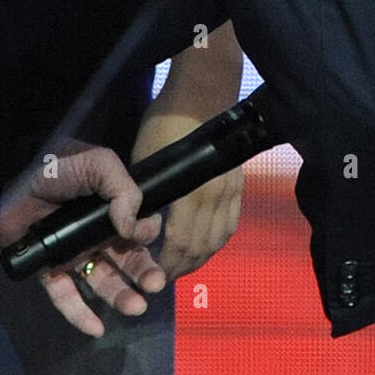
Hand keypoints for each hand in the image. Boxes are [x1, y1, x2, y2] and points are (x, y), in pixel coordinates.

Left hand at [0, 143, 166, 337]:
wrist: (10, 176)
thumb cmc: (58, 167)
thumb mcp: (99, 163)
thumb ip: (124, 189)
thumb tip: (132, 227)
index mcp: (114, 211)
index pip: (139, 231)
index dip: (146, 237)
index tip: (143, 236)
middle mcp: (98, 235)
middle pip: (128, 261)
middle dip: (145, 275)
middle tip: (154, 285)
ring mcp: (74, 253)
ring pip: (103, 282)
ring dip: (121, 296)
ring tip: (135, 307)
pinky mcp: (49, 268)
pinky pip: (65, 297)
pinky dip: (80, 315)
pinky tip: (96, 329)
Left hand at [131, 110, 243, 278]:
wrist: (201, 97)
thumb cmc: (165, 125)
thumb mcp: (144, 161)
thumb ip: (143, 197)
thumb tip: (137, 226)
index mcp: (190, 195)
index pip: (179, 243)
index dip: (167, 264)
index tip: (154, 273)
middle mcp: (215, 199)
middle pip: (201, 247)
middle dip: (183, 267)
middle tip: (164, 277)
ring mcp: (230, 194)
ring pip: (218, 240)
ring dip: (201, 258)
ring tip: (184, 266)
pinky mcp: (238, 187)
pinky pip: (230, 225)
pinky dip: (217, 242)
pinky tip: (205, 246)